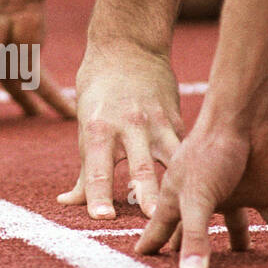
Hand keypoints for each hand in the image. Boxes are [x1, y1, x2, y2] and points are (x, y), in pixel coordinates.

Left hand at [57, 40, 182, 219]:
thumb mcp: (85, 126)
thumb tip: (67, 203)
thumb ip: (84, 170)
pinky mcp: (177, 121)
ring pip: (171, 160)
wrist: (129, 47)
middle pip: (140, 167)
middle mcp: (129, 127)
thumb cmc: (98, 92)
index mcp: (99, 129)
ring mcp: (157, 123)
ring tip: (190, 210)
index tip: (102, 218)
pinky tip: (199, 192)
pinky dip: (190, 171)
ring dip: (180, 186)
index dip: (98, 194)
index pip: (96, 169)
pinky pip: (185, 151)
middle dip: (148, 195)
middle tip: (154, 220)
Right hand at [136, 115, 267, 267]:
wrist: (246, 117)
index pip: (161, 229)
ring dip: (240, 248)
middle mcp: (204, 200)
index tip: (142, 265)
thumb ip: (195, 236)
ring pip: (236, 229)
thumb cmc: (210, 151)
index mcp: (179, 198)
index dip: (151, 247)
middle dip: (190, 252)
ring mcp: (234, 196)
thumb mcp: (197, 198)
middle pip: (196, 232)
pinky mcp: (262, 191)